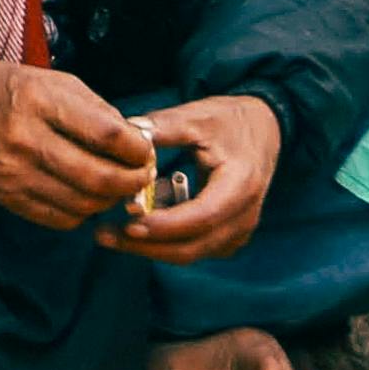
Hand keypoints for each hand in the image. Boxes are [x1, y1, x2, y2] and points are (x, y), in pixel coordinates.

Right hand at [0, 59, 156, 230]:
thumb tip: (138, 143)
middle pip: (97, 177)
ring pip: (82, 203)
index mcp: (40, 101)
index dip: (137, 149)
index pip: (106, 135)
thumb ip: (99, 112)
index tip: (146, 151)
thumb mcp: (57, 82)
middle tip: (142, 176)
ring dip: (110, 199)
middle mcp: (25, 140)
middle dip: (132, 181)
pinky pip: (60, 218)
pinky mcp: (7, 197)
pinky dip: (83, 211)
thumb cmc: (11, 90)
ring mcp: (13, 174)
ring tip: (119, 186)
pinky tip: (87, 195)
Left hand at [108, 93, 278, 262]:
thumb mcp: (198, 116)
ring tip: (110, 233)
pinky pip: (195, 250)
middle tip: (104, 235)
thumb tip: (125, 133)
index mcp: (241, 183)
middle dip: (146, 245)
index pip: (203, 216)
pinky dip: (164, 243)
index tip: (127, 222)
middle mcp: (245, 214)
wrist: (264, 129)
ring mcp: (239, 230)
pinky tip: (137, 228)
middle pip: (192, 247)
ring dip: (150, 247)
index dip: (164, 225)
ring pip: (190, 253)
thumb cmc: (229, 121)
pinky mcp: (229, 236)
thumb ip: (163, 126)